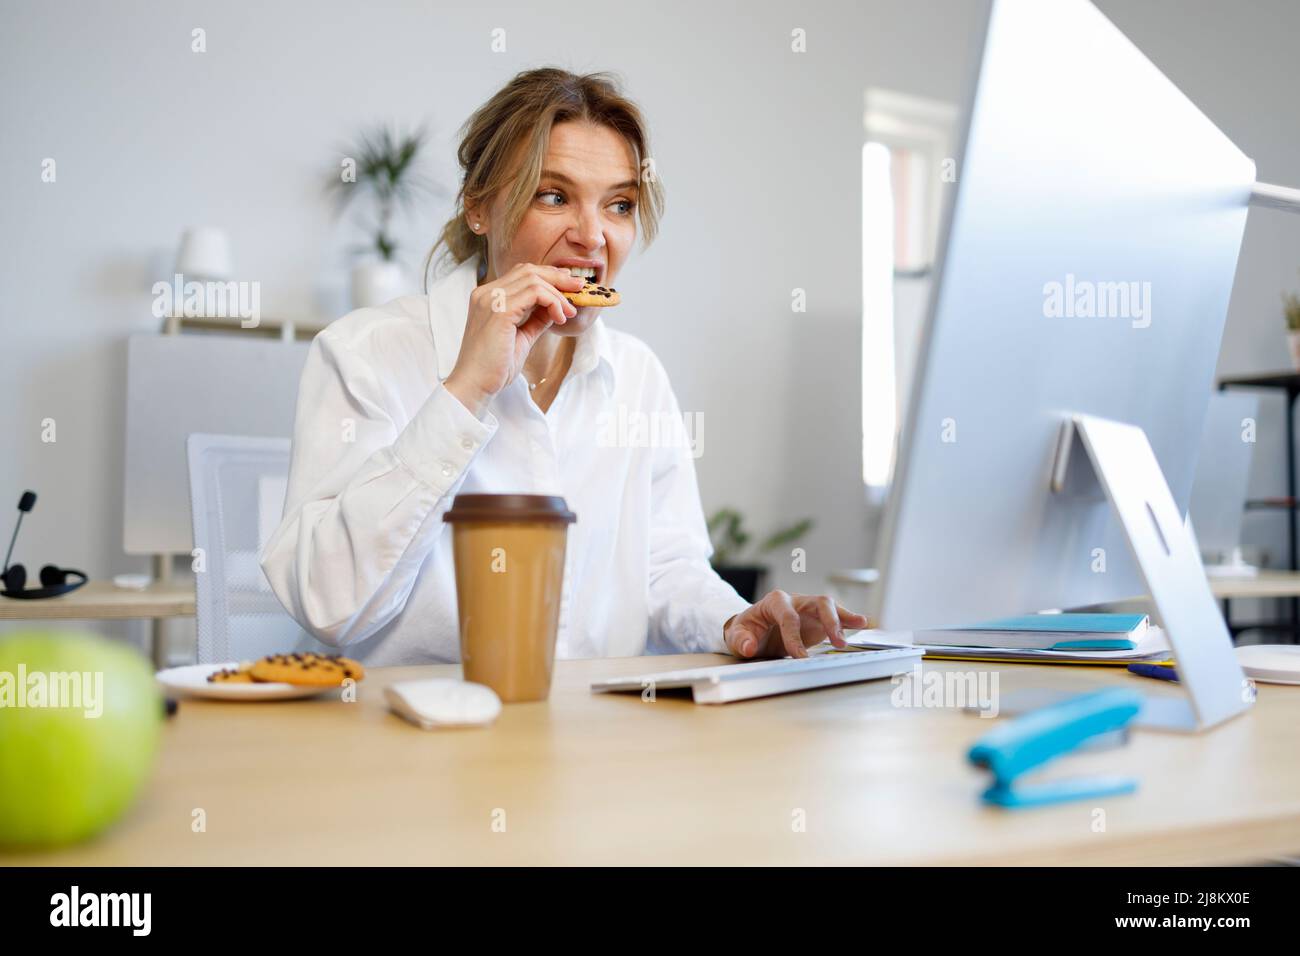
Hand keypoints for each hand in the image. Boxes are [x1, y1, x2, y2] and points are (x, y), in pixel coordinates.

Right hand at [443, 262, 584, 414]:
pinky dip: (552, 302)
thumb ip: (535, 320)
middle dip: (558, 278)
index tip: (569, 288)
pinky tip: (559, 317)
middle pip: (528, 270)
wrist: (474, 385)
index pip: (521, 274)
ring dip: (558, 294)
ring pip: (534, 279)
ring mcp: (490, 299)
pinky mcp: (499, 310)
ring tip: (569, 313)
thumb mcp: (521, 338)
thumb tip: (554, 309)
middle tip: (579, 290)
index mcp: (487, 297)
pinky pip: (534, 292)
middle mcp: (486, 293)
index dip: (548, 277)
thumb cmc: (494, 367)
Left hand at [723, 589, 871, 658]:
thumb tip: (748, 647)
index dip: (794, 636)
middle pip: (818, 602)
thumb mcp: (737, 635)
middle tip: (837, 642)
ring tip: (859, 627)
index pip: (788, 616)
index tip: (800, 657)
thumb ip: (740, 640)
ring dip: (843, 618)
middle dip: (829, 620)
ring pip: (829, 606)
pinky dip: (849, 619)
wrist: (753, 631)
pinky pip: (836, 616)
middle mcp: (796, 601)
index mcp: (775, 602)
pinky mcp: (819, 620)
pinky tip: (862, 623)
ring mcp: (809, 609)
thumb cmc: (747, 631)